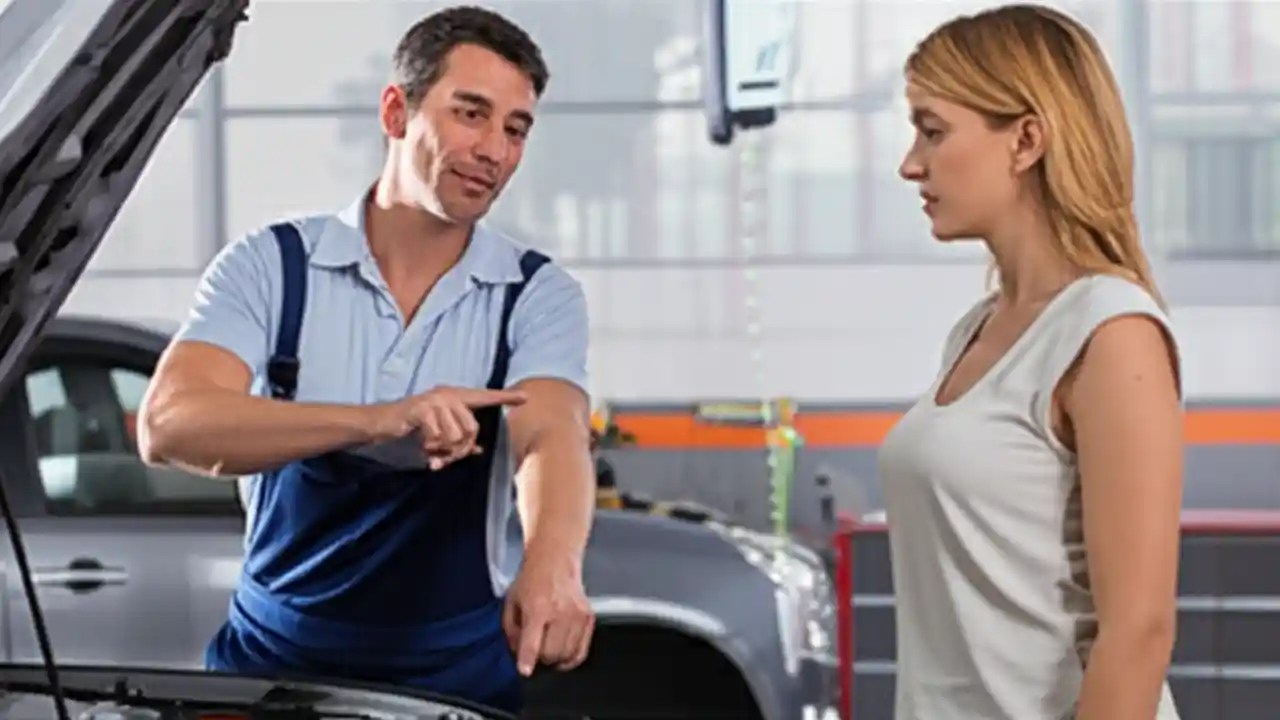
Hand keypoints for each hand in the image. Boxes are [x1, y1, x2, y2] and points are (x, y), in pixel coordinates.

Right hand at [373, 386, 526, 468]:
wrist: (382, 423)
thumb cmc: (413, 428)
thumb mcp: (439, 435)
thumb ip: (459, 440)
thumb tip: (478, 449)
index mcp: (455, 398)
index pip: (485, 396)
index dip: (506, 398)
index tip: (526, 397)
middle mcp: (448, 394)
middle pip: (473, 428)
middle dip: (461, 449)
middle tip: (446, 457)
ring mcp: (435, 399)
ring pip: (457, 435)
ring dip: (445, 451)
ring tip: (432, 451)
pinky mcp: (422, 408)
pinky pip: (439, 436)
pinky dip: (432, 448)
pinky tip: (423, 447)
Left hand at [502, 550, 594, 675]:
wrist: (555, 559)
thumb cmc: (531, 579)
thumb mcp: (511, 601)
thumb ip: (511, 630)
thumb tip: (519, 653)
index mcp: (537, 608)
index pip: (533, 642)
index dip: (527, 660)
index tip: (525, 670)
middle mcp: (560, 612)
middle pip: (551, 654)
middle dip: (540, 658)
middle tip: (536, 650)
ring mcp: (577, 616)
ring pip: (567, 655)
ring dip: (555, 659)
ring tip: (549, 649)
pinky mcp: (589, 618)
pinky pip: (581, 650)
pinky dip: (571, 658)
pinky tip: (563, 655)